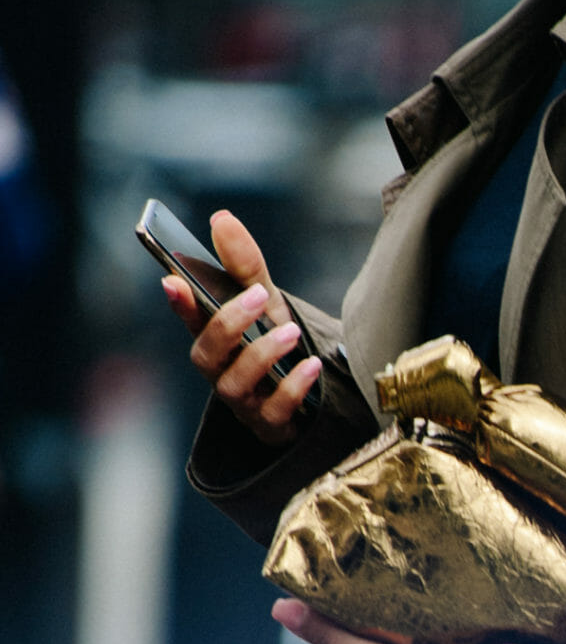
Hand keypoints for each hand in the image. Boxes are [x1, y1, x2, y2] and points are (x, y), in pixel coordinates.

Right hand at [163, 208, 320, 448]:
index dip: (180, 305)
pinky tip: (311, 367)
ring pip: (234, 384)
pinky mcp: (270, 425)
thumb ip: (245, 266)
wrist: (314, 394)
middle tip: (257, 296)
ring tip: (290, 332)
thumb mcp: (267, 302)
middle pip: (206, 354)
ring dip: (260, 355)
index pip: (190, 321)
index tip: (174, 280)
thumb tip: (222, 218)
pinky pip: (273, 412)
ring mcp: (243, 402)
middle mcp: (221, 371)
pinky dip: (291, 388)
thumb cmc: (276, 342)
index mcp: (214, 339)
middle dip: (227, 325)